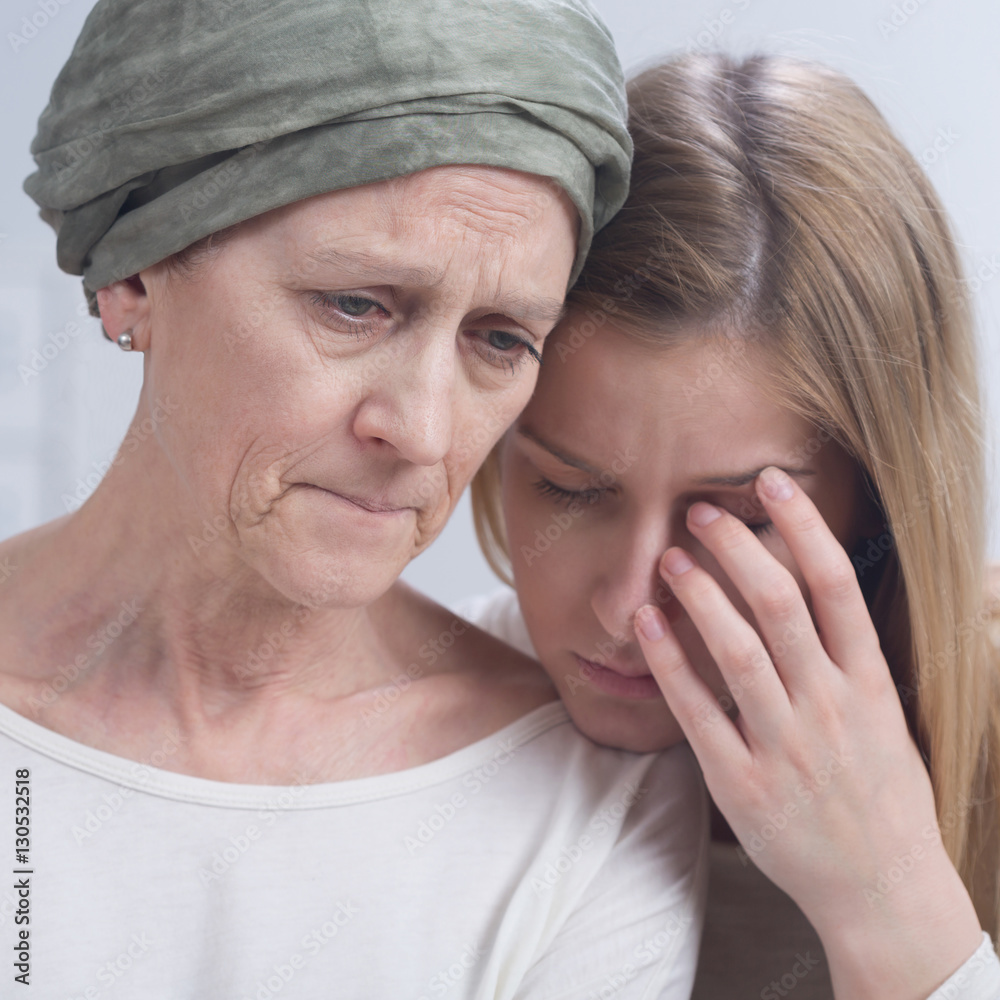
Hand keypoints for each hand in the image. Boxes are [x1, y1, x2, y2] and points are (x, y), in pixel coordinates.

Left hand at [634, 467, 982, 998]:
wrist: (884, 892)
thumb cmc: (883, 798)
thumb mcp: (886, 719)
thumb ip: (849, 658)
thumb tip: (814, 590)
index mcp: (869, 684)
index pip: (837, 584)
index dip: (803, 525)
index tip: (771, 483)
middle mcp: (829, 706)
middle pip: (780, 602)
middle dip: (739, 546)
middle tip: (701, 509)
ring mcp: (785, 745)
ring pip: (737, 649)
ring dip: (699, 593)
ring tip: (670, 556)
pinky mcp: (742, 783)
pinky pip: (698, 711)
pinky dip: (669, 662)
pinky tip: (647, 623)